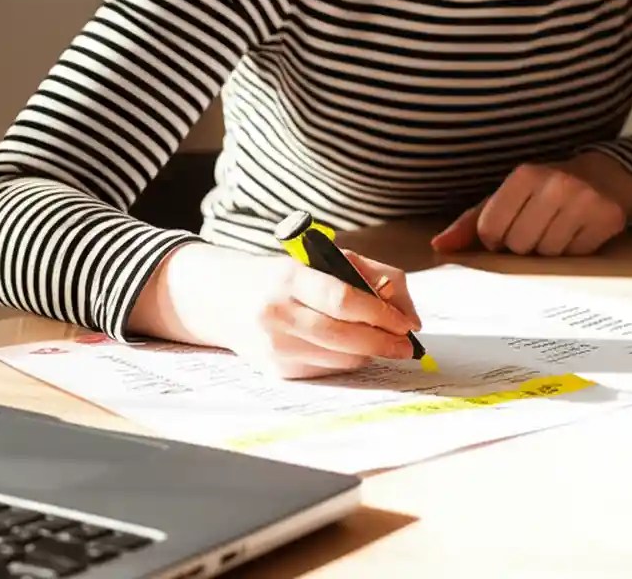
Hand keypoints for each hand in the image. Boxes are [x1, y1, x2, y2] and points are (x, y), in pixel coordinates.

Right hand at [129, 243, 421, 379]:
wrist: (223, 299)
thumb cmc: (283, 276)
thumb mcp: (322, 260)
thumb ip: (371, 275)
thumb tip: (409, 314)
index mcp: (288, 276)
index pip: (343, 299)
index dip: (381, 313)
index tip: (406, 323)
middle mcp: (276, 313)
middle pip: (343, 336)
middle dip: (384, 343)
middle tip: (406, 346)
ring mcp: (274, 346)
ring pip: (339, 359)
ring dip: (369, 355)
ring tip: (384, 345)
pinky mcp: (275, 370)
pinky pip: (326, 371)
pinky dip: (347, 362)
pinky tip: (353, 350)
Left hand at [430, 152, 631, 255]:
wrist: (607, 175)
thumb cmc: (547, 189)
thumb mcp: (509, 196)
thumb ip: (472, 221)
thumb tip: (439, 245)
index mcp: (525, 174)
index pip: (491, 229)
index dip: (495, 240)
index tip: (507, 231)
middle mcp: (556, 184)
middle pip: (519, 245)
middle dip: (523, 246)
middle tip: (535, 230)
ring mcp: (584, 202)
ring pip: (547, 254)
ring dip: (547, 251)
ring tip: (556, 230)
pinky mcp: (607, 219)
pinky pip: (575, 256)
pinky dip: (572, 252)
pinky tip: (576, 233)